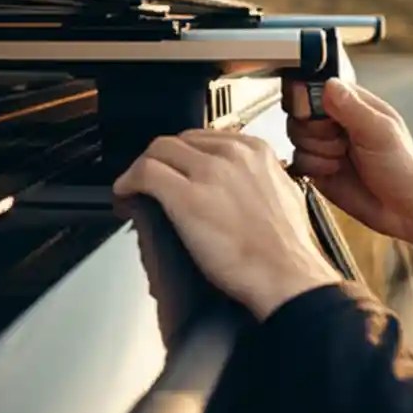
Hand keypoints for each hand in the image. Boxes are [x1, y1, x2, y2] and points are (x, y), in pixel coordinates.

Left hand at [113, 129, 342, 319]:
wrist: (286, 275)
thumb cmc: (287, 248)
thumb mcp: (284, 194)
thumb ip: (262, 178)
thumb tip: (247, 182)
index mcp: (255, 151)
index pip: (204, 137)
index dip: (183, 155)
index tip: (176, 169)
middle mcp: (231, 154)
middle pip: (178, 141)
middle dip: (161, 160)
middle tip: (151, 182)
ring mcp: (207, 172)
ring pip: (158, 151)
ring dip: (141, 169)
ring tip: (134, 190)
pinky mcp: (185, 196)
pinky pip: (144, 173)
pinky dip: (128, 182)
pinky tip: (126, 196)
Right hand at [287, 79, 412, 260]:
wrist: (402, 208)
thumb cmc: (402, 167)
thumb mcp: (379, 132)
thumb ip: (353, 107)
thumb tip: (329, 85)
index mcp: (353, 104)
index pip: (317, 90)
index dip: (314, 105)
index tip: (328, 120)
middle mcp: (337, 121)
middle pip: (301, 114)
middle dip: (317, 132)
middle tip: (342, 143)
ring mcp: (326, 144)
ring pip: (297, 137)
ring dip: (318, 152)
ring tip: (342, 159)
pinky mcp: (319, 167)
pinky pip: (298, 160)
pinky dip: (314, 168)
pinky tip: (335, 171)